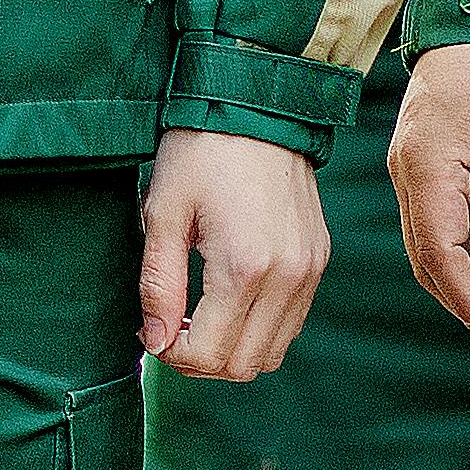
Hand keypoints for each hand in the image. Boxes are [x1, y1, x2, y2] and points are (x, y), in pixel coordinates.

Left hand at [135, 125, 327, 382]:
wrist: (255, 105)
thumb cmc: (200, 153)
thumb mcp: (163, 213)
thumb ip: (159, 285)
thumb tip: (156, 342)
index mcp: (244, 266)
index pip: (210, 353)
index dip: (173, 355)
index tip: (151, 330)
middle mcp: (286, 276)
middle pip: (243, 365)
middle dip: (200, 360)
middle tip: (172, 328)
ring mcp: (308, 270)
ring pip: (272, 352)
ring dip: (232, 350)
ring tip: (199, 316)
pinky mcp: (317, 260)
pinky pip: (291, 323)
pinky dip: (258, 329)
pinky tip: (229, 300)